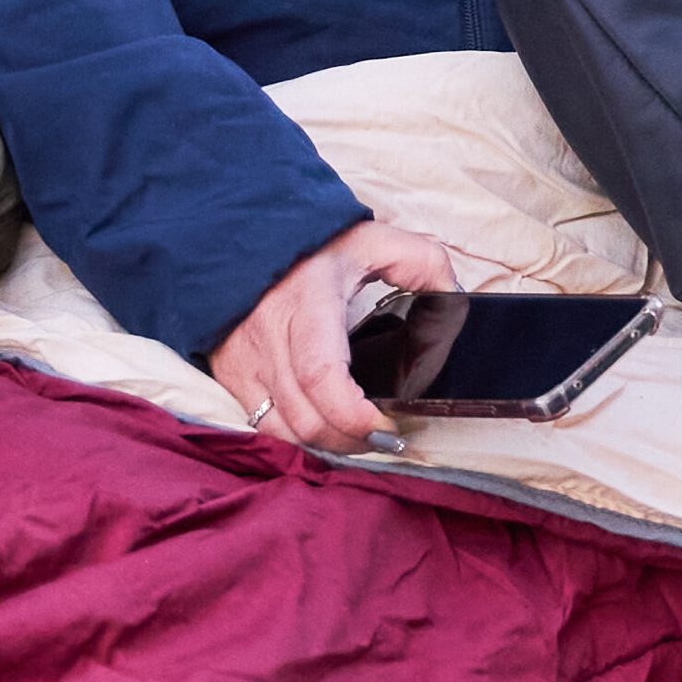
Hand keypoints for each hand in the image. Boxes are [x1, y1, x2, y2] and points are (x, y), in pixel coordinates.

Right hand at [208, 217, 458, 450]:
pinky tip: (323, 428)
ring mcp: (243, 360)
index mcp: (306, 304)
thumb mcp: (371, 240)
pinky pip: (263, 424)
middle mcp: (268, 337)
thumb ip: (421, 261)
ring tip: (357, 437)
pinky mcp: (229, 374)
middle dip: (352, 440)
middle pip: (306, 418)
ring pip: (282, 431)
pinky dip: (296, 437)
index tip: (388, 425)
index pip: (323, 376)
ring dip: (325, 444)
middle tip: (386, 437)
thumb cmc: (310, 244)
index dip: (355, 415)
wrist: (239, 237)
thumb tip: (452, 298)